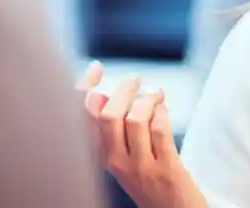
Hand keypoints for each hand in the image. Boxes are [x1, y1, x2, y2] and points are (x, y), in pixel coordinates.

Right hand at [75, 62, 207, 207]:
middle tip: (134, 80)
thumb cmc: (149, 179)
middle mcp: (117, 161)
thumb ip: (115, 128)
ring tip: (155, 94)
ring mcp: (141, 167)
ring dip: (147, 98)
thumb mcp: (124, 155)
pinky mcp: (166, 169)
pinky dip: (162, 111)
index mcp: (103, 155)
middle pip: (108, 115)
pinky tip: (164, 109)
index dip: (85, 87)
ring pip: (135, 119)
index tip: (95, 69)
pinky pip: (160, 129)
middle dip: (122, 90)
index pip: (83, 117)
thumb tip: (106, 91)